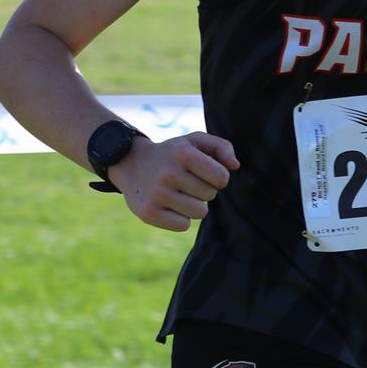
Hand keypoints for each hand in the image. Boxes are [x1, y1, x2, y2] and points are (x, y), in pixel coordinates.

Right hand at [109, 132, 238, 231]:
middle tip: (186, 181)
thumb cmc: (173, 154)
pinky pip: (183, 225)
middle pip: (210, 195)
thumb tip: (235, 166)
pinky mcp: (149, 213)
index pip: (222, 177)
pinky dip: (181, 218)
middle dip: (204, 190)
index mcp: (183, 154)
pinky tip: (169, 205)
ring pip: (200, 212)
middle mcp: (169, 174)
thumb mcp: (195, 141)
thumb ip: (222, 147)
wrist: (131, 164)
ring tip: (179, 193)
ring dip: (194, 205)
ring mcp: (157, 195)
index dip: (218, 177)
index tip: (206, 173)